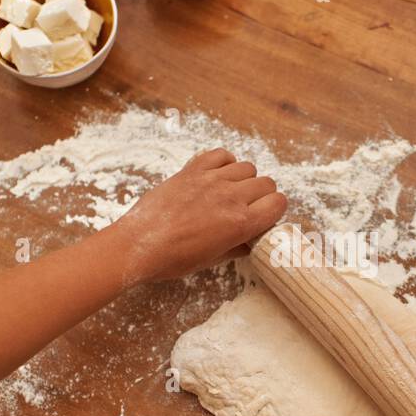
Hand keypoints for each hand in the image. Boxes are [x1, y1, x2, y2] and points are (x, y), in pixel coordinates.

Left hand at [111, 149, 287, 285]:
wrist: (137, 246)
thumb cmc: (172, 259)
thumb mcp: (212, 260)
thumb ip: (237, 247)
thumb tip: (249, 241)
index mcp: (240, 223)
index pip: (278, 203)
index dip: (274, 210)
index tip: (264, 217)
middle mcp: (231, 197)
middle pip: (266, 183)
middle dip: (262, 196)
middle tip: (248, 207)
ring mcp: (211, 180)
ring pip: (247, 167)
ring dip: (245, 179)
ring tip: (231, 192)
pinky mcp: (193, 170)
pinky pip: (221, 155)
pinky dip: (225, 162)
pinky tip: (218, 176)